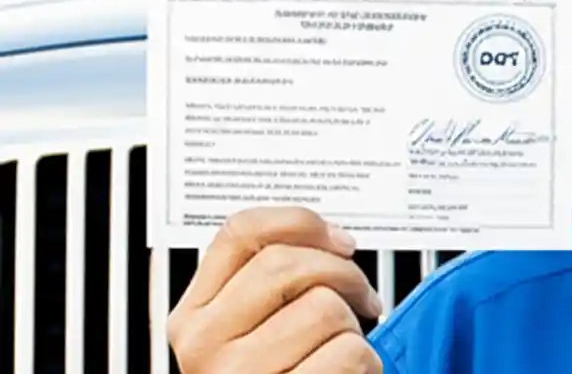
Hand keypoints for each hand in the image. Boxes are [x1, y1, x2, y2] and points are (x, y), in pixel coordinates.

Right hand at [167, 207, 383, 372]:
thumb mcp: (251, 332)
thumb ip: (270, 286)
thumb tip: (330, 240)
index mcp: (193, 316)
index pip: (240, 232)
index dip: (301, 223)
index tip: (338, 239)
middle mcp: (203, 346)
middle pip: (287, 263)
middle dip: (345, 274)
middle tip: (362, 297)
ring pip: (324, 307)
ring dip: (354, 329)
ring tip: (343, 351)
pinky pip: (349, 352)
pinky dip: (367, 364)